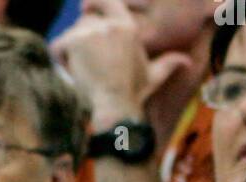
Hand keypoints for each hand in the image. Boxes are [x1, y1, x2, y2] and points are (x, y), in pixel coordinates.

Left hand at [53, 0, 193, 129]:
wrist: (115, 107)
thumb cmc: (134, 95)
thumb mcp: (154, 76)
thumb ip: (169, 64)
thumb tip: (188, 63)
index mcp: (128, 27)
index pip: (108, 1)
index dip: (94, 4)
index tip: (85, 9)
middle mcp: (110, 24)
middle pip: (86, 21)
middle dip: (82, 37)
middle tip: (84, 60)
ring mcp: (90, 31)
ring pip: (72, 34)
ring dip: (71, 50)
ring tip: (80, 71)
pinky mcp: (73, 42)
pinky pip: (58, 46)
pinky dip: (60, 59)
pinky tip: (69, 72)